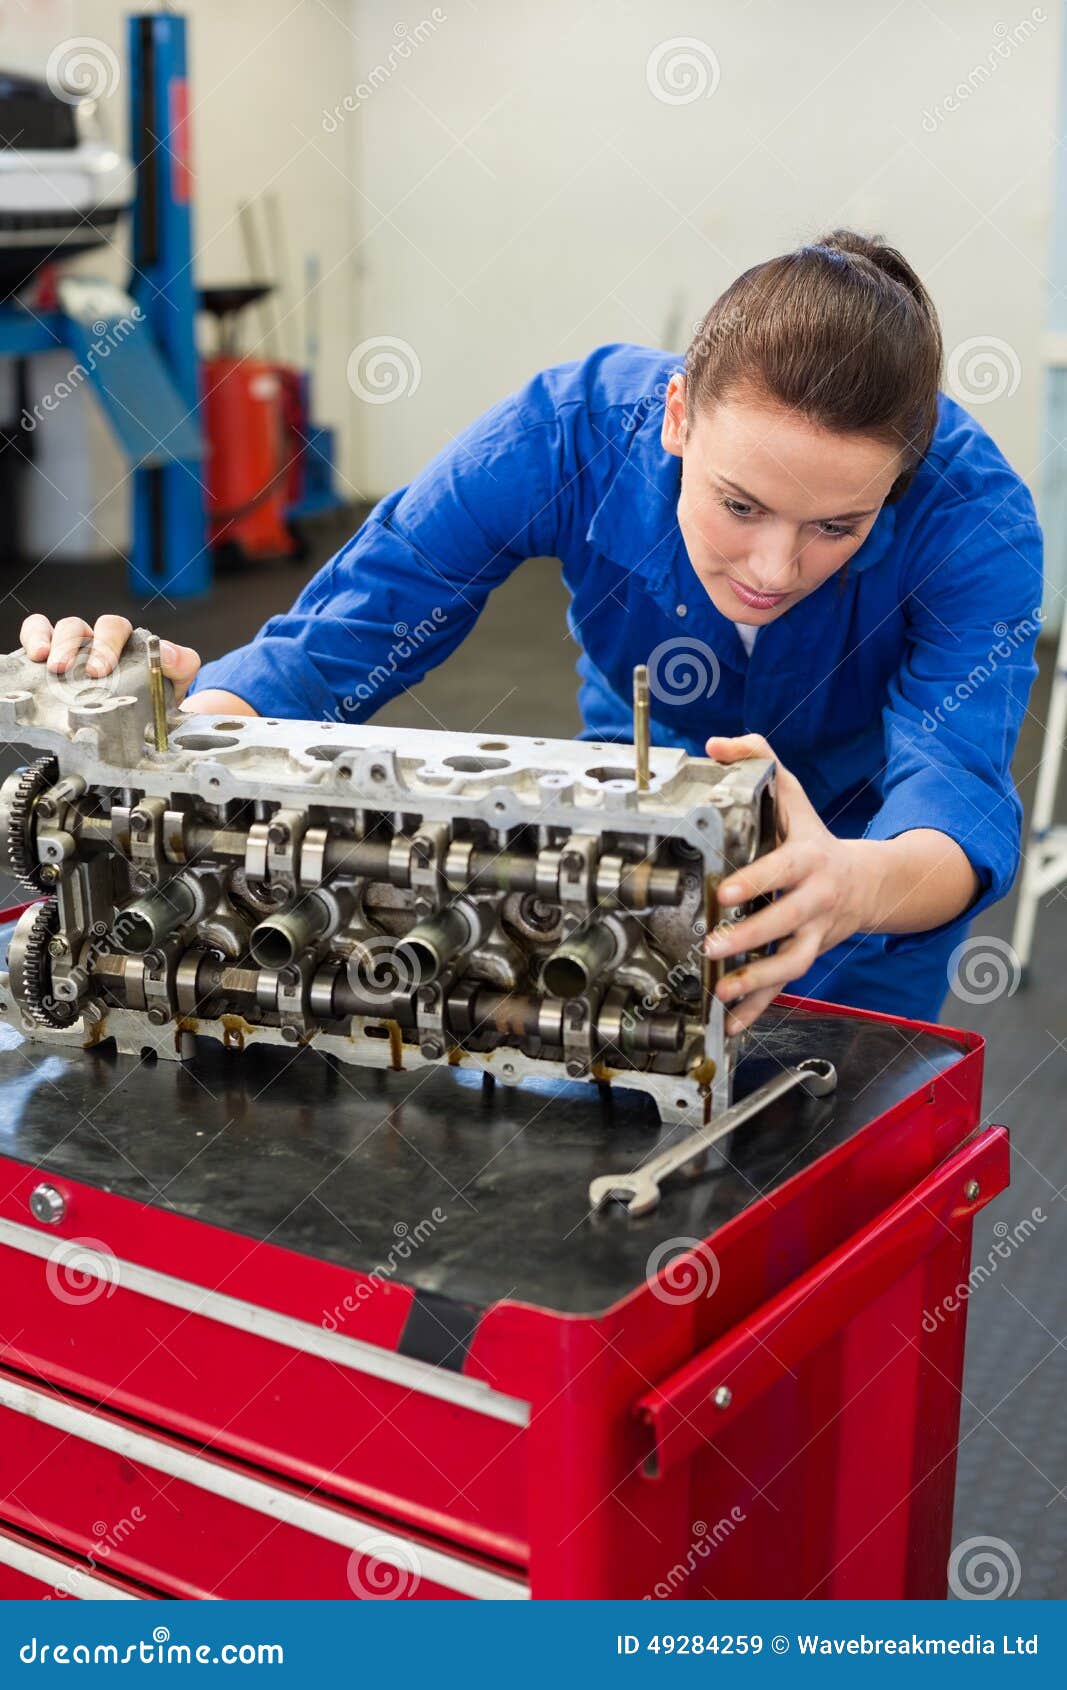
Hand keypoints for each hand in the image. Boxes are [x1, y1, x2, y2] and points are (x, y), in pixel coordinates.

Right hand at [20, 613, 201, 701]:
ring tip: (51, 665)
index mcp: (124, 642)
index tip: (99, 669)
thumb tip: (166, 651)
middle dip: (72, 646)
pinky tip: (34, 656)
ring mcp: (73, 648)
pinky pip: (37, 634)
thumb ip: (181, 663)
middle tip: (73, 671)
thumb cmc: (156, 692)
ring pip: (60, 629)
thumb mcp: (177, 679)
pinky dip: (33, 638)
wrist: (145, 718)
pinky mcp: (53, 658)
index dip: (105, 643)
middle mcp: (95, 641)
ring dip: (53, 643)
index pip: (114, 627)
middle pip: (80, 626)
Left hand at [703, 732, 873, 1033]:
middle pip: (784, 921)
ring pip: (791, 962)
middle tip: (713, 947)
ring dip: (757, 981)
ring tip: (723, 991)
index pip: (782, 869)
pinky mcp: (807, 956)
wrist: (868, 882)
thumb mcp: (794, 794)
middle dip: (749, 938)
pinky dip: (760, 1008)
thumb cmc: (815, 837)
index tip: (726, 892)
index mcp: (808, 858)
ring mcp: (814, 933)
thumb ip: (758, 758)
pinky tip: (733, 1023)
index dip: (756, 880)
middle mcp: (815, 899)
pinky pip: (785, 987)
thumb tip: (716, 743)